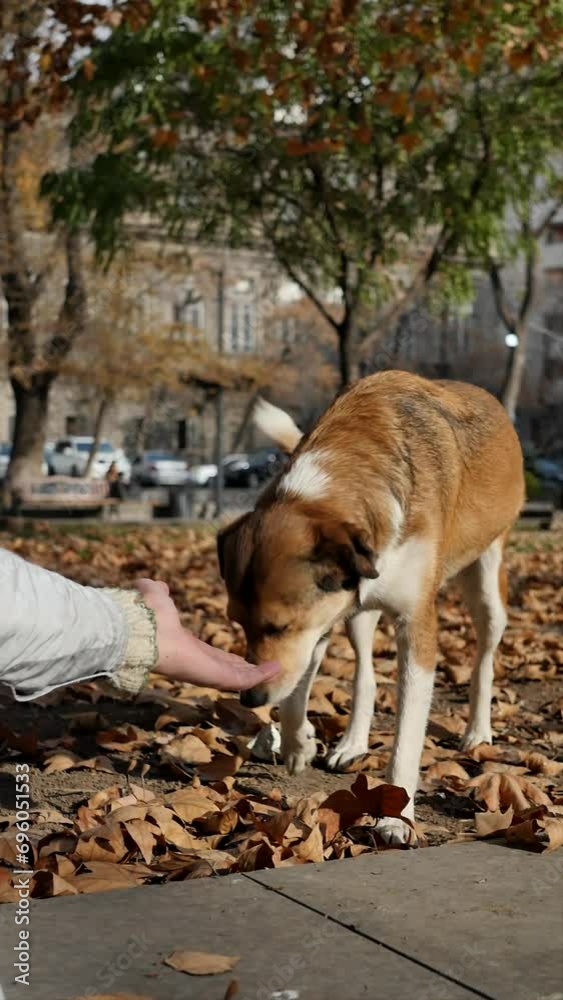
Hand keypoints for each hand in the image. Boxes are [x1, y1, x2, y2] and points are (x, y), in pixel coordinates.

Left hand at [135, 578, 278, 690]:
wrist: (136, 628)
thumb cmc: (143, 614)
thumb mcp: (155, 597)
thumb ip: (158, 593)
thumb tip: (158, 585)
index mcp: (184, 647)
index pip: (209, 656)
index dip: (226, 657)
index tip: (240, 657)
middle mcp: (195, 663)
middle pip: (226, 670)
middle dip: (245, 670)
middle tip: (265, 670)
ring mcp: (205, 672)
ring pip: (236, 678)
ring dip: (257, 674)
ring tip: (278, 670)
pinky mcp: (212, 676)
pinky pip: (239, 679)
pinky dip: (258, 675)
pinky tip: (275, 669)